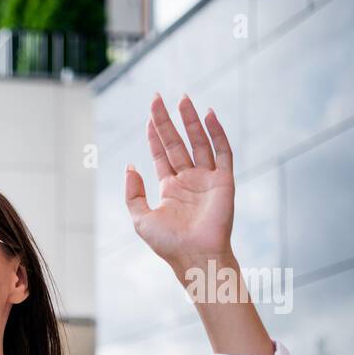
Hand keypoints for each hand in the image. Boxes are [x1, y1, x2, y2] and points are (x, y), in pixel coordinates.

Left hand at [125, 92, 235, 279]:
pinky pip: (222, 151)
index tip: (149, 116)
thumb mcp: (140, 218)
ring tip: (182, 99)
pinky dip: (217, 132)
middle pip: (177, 142)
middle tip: (159, 98)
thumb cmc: (168, 243)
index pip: (162, 154)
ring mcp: (207, 178)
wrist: (195, 256)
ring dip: (191, 120)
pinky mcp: (224, 181)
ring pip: (199, 142)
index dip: (155, 135)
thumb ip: (132, 193)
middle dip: (168, 121)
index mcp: (170, 188)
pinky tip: (209, 114)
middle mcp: (189, 180)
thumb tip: (129, 166)